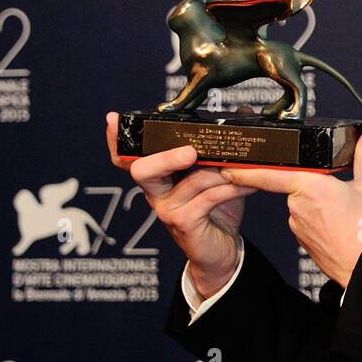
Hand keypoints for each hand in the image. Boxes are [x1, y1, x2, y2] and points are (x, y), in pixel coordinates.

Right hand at [105, 111, 257, 297]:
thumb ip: (220, 148)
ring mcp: (167, 209)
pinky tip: (248, 184)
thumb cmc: (216, 209)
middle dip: (166, 157)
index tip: (112, 119)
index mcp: (158, 176)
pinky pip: (208, 198)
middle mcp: (155, 192)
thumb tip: (242, 113)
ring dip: (221, 171)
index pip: (126, 157)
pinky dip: (232, 188)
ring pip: (190, 181)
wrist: (222, 249)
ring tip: (244, 165)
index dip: (116, 140)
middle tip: (190, 151)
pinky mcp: (184, 222)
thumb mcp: (216, 174)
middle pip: (142, 170)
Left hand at [220, 127, 361, 288]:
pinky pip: (305, 220)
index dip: (246, 169)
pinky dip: (319, 218)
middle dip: (313, 185)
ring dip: (318, 203)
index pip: (268, 174)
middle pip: (295, 185)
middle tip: (339, 192)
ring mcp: (298, 225)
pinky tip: (338, 223)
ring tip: (345, 211)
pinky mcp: (302, 239)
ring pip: (302, 203)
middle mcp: (297, 206)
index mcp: (309, 187)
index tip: (229, 165)